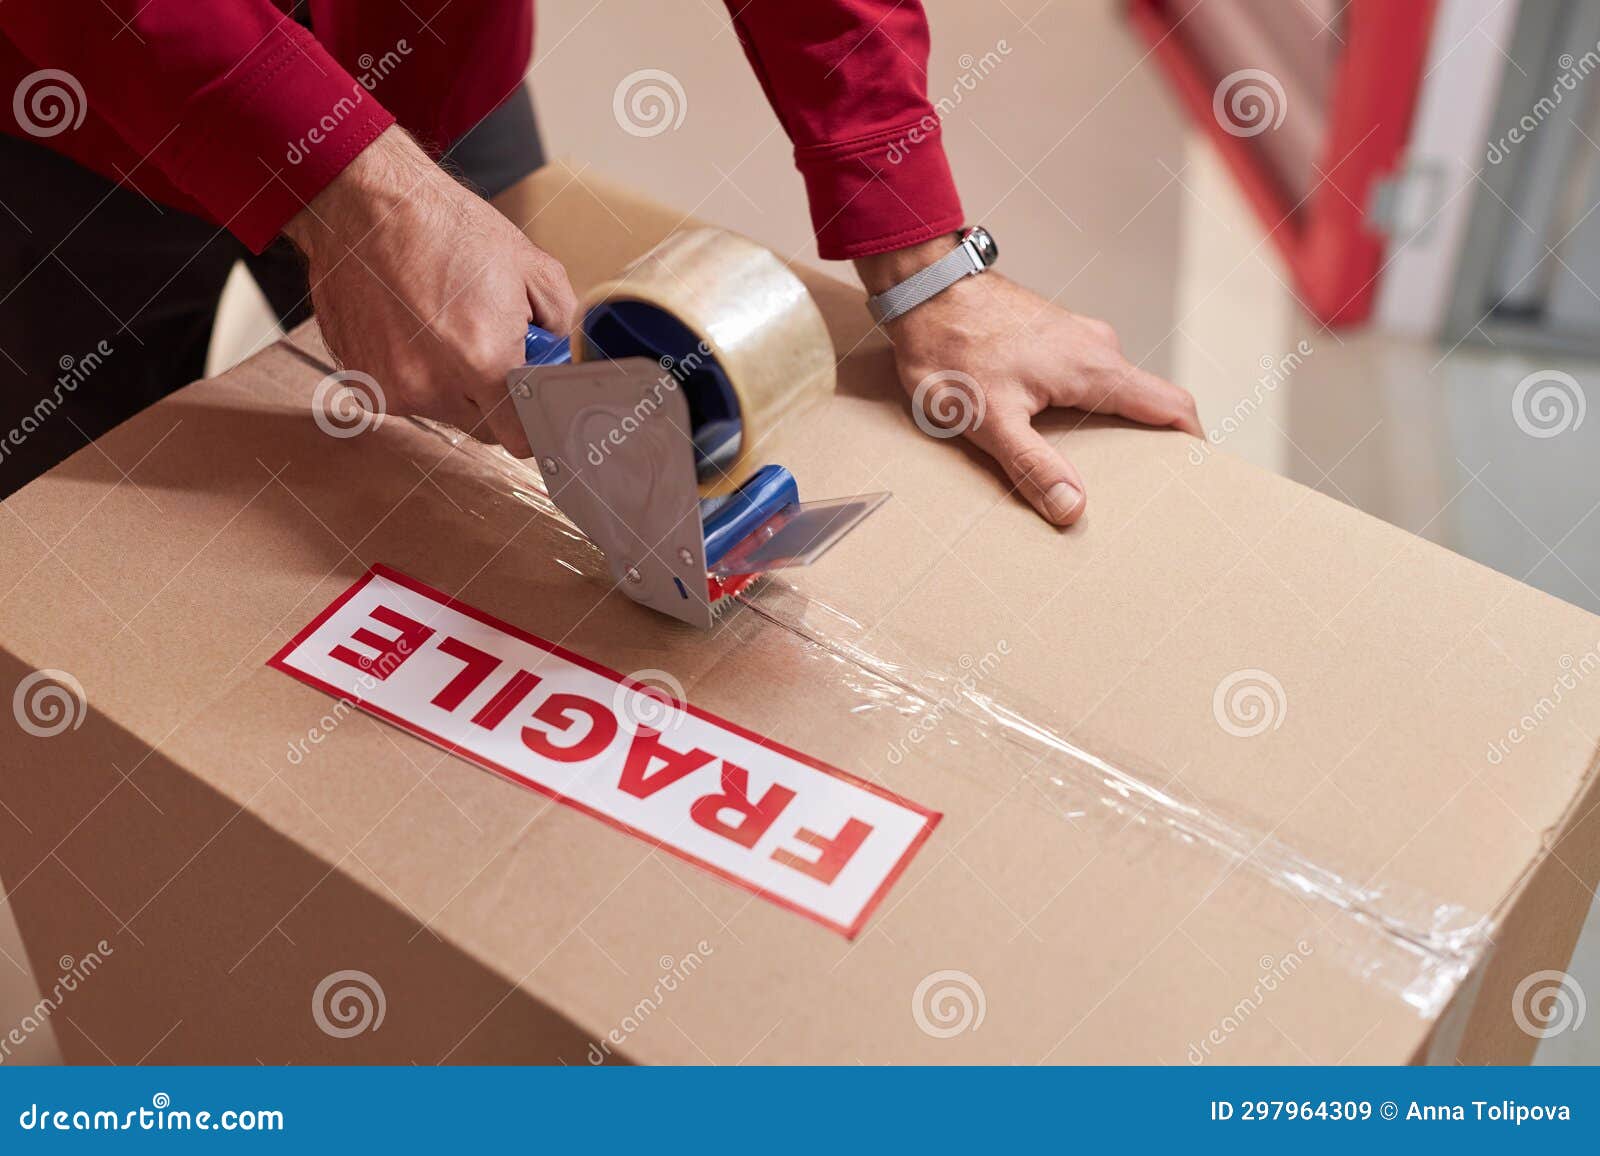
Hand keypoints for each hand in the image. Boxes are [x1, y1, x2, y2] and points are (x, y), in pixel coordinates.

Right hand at [283, 126, 576, 456]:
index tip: (534, 403)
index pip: (521, 437)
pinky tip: (414, 330)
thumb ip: (563, 327)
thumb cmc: (445, 227)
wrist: (366, 202)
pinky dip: (415, 374)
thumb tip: (566, 362)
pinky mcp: (361, 380)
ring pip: (444, 412)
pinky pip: (404, 396)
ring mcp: (392, 386)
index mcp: (484, 362)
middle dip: (497, 399)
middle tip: (494, 348)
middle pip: (484, 428)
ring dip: (454, 386)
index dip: (533, 422)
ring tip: (448, 329)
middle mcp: (434, 385)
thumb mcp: (532, 268)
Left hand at [857, 238, 1200, 525]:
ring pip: (1110, 389)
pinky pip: (1082, 376)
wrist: (923, 287)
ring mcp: (1074, 336)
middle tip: (1134, 489)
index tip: (1196, 475)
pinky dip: (1080, 406)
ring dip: (1106, 425)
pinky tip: (1052, 430)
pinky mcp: (1050, 335)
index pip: (1171, 405)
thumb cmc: (952, 348)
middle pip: (1143, 402)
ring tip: (1088, 467)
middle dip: (1144, 444)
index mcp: (1096, 368)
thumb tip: (1075, 508)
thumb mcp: (989, 419)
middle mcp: (1097, 347)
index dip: (1191, 442)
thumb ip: (1033, 465)